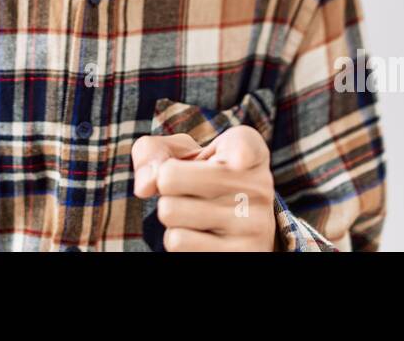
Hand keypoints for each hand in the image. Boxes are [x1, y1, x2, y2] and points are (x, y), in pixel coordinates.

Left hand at [133, 125, 278, 250]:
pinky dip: (178, 237)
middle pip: (169, 177)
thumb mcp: (179, 153)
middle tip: (189, 190)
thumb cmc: (200, 179)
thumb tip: (144, 187)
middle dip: (166, 186)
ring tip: (195, 212)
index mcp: (250, 151)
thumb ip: (152, 151)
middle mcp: (259, 186)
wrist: (233, 226)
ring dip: (171, 214)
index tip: (238, 161)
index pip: (244, 148)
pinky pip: (177, 242)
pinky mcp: (240, 254)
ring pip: (169, 211)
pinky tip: (201, 234)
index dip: (239, 153)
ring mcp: (253, 225)